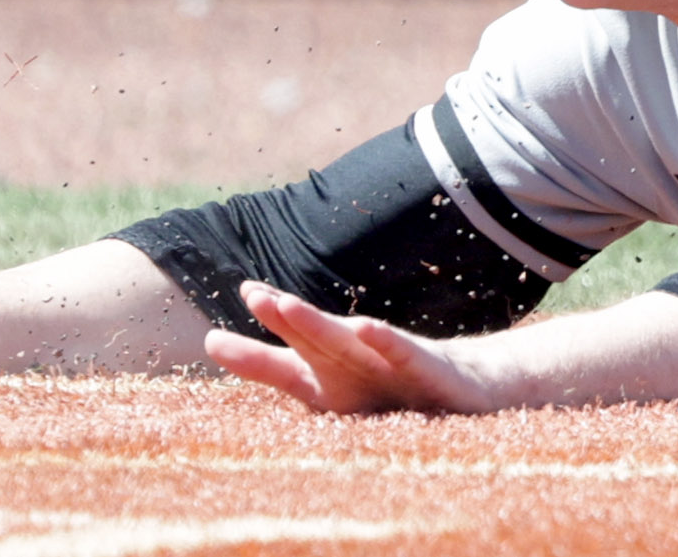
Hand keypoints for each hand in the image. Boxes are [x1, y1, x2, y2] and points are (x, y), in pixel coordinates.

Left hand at [206, 280, 490, 414]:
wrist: (472, 385)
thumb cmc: (387, 383)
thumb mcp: (324, 383)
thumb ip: (269, 365)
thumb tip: (206, 341)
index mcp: (331, 369)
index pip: (294, 346)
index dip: (271, 322)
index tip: (246, 291)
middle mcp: (358, 361)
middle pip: (319, 339)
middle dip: (288, 319)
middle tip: (256, 296)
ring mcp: (392, 365)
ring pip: (351, 346)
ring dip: (320, 326)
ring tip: (288, 307)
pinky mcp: (428, 373)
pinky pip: (405, 357)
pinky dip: (386, 343)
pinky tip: (367, 329)